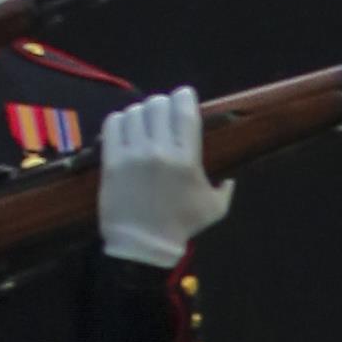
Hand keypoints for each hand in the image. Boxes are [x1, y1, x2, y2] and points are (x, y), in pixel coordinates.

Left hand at [97, 86, 228, 273]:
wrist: (142, 246)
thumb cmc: (179, 226)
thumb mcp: (214, 209)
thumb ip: (226, 189)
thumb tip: (230, 177)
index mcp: (186, 159)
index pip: (184, 111)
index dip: (184, 96)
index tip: (183, 96)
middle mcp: (160, 151)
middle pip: (158, 105)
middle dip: (162, 105)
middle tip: (162, 115)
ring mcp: (132, 154)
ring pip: (135, 111)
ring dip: (141, 114)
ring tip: (143, 124)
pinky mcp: (111, 160)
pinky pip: (113, 124)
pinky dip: (120, 121)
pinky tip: (125, 130)